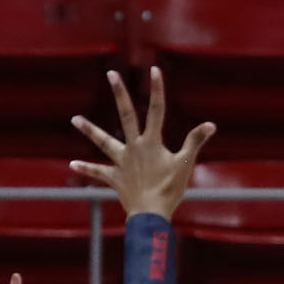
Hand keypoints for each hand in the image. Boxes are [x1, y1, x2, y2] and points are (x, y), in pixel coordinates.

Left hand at [71, 67, 215, 220]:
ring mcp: (122, 161)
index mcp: (152, 142)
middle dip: (120, 93)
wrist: (150, 213)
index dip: (157, 89)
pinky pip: (98, 172)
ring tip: (74, 119)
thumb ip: (195, 142)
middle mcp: (134, 147)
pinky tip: (72, 164)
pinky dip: (86, 169)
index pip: (157, 110)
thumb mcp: (185, 164)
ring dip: (89, 130)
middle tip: (111, 74)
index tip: (154, 70)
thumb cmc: (169, 189)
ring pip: (104, 142)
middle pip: (126, 115)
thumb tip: (211, 124)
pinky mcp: (115, 177)